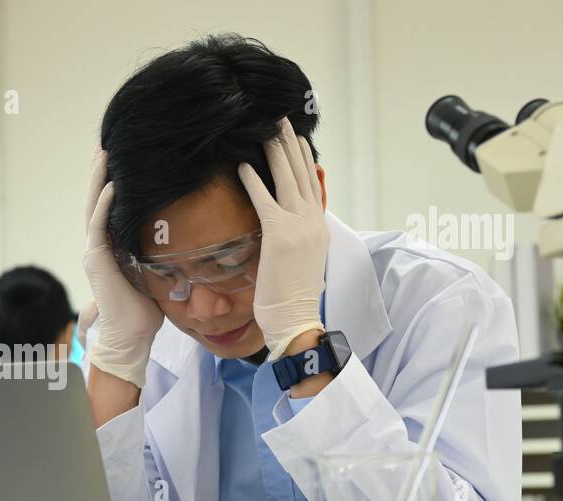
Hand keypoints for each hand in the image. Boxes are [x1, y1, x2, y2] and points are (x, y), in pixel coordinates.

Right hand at [83, 148, 164, 387]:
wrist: (131, 336)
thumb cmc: (144, 312)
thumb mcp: (154, 275)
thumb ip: (158, 256)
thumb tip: (182, 241)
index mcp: (109, 249)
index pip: (108, 209)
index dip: (111, 184)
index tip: (119, 160)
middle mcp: (97, 247)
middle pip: (97, 202)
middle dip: (101, 173)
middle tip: (106, 146)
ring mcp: (94, 253)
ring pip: (93, 208)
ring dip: (99, 180)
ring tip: (104, 155)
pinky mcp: (95, 260)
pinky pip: (98, 226)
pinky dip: (104, 205)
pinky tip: (112, 186)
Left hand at [238, 117, 328, 360]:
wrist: (296, 318)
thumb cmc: (293, 296)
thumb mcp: (303, 259)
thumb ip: (298, 237)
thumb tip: (289, 226)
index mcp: (319, 226)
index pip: (313, 184)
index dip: (304, 159)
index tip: (296, 138)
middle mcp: (313, 221)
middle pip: (302, 173)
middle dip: (290, 144)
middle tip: (280, 120)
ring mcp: (299, 227)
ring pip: (287, 179)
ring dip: (276, 152)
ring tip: (266, 130)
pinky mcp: (279, 236)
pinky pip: (264, 201)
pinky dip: (254, 182)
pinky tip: (244, 166)